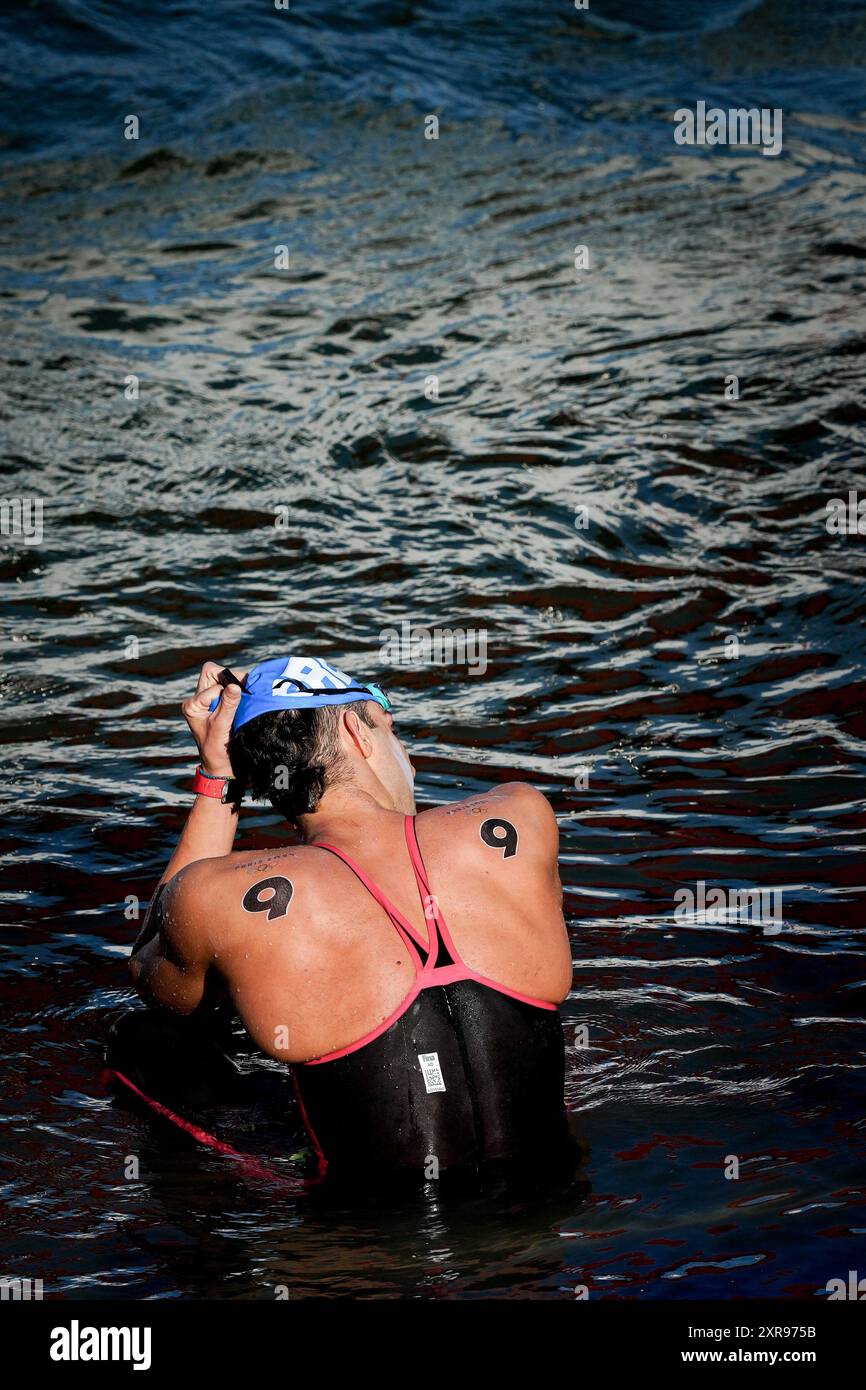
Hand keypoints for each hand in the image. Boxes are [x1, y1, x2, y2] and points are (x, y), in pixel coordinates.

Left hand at [181, 661, 247, 776]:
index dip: (226, 687)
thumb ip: (228, 705)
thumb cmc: (216, 749)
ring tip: (246, 694)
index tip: (241, 694)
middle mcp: (199, 700)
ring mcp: (209, 701)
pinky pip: (228, 689)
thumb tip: (235, 685)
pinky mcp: (220, 705)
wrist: (221, 765)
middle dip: (229, 677)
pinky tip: (247, 698)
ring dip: (234, 684)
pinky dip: (238, 691)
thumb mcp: (221, 726)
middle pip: (212, 673)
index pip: (211, 681)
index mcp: (193, 704)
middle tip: (244, 687)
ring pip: (220, 679)